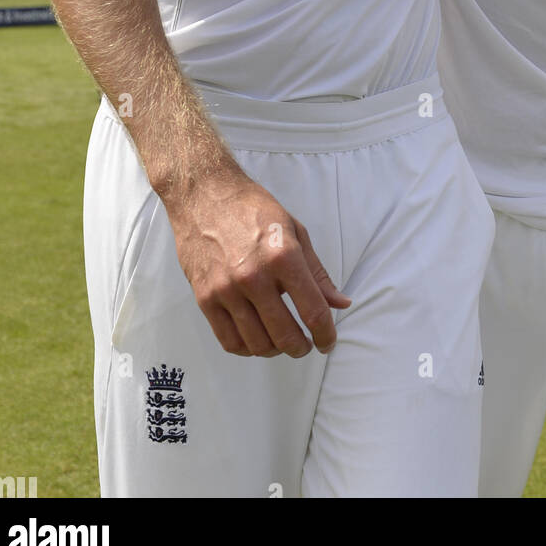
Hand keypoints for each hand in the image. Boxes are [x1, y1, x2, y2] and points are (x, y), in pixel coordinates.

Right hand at [165, 163, 350, 356]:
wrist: (204, 195)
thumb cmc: (252, 209)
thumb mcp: (295, 231)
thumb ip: (317, 273)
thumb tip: (340, 303)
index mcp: (283, 256)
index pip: (313, 311)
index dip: (326, 334)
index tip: (328, 341)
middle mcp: (254, 277)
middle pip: (285, 335)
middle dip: (302, 347)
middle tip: (305, 345)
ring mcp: (226, 290)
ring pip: (257, 344)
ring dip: (275, 350)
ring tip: (281, 341)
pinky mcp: (204, 298)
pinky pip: (229, 341)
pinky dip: (247, 348)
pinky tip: (256, 339)